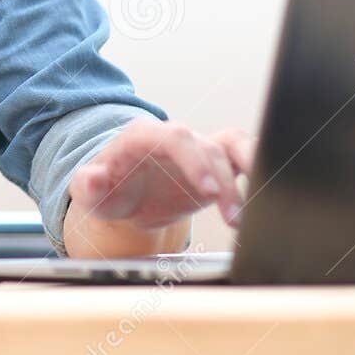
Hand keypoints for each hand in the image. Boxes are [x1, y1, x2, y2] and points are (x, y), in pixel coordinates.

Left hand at [71, 118, 254, 231]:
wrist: (124, 195)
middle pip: (207, 147)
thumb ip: (89, 185)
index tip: (208, 192)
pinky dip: (259, 168)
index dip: (194, 161)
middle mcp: (175, 138)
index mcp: (143, 136)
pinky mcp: (215, 165)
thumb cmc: (108, 190)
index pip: (174, 137)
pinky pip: (243, 154)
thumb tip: (93, 178)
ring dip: (248, 174)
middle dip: (224, 181)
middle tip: (231, 217)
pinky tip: (265, 197)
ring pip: (232, 146)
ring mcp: (197, 149)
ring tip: (246, 214)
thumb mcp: (91, 193)